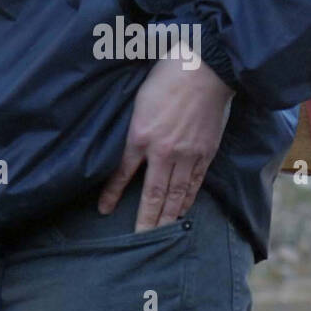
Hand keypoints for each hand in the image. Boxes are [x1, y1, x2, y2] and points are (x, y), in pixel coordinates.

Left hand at [97, 54, 232, 230]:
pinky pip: (194, 184)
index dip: (112, 194)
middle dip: (144, 220)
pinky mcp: (205, 153)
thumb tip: (126, 144)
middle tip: (138, 241)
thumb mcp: (138, 99)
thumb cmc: (166, 76)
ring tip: (158, 234)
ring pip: (175, 195)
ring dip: (166, 217)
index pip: (121, 173)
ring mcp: (187, 154)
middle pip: (152, 194)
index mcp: (140, 134)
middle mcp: (163, 150)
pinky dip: (187, 200)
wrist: (206, 69)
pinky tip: (181, 211)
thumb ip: (132, 125)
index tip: (104, 210)